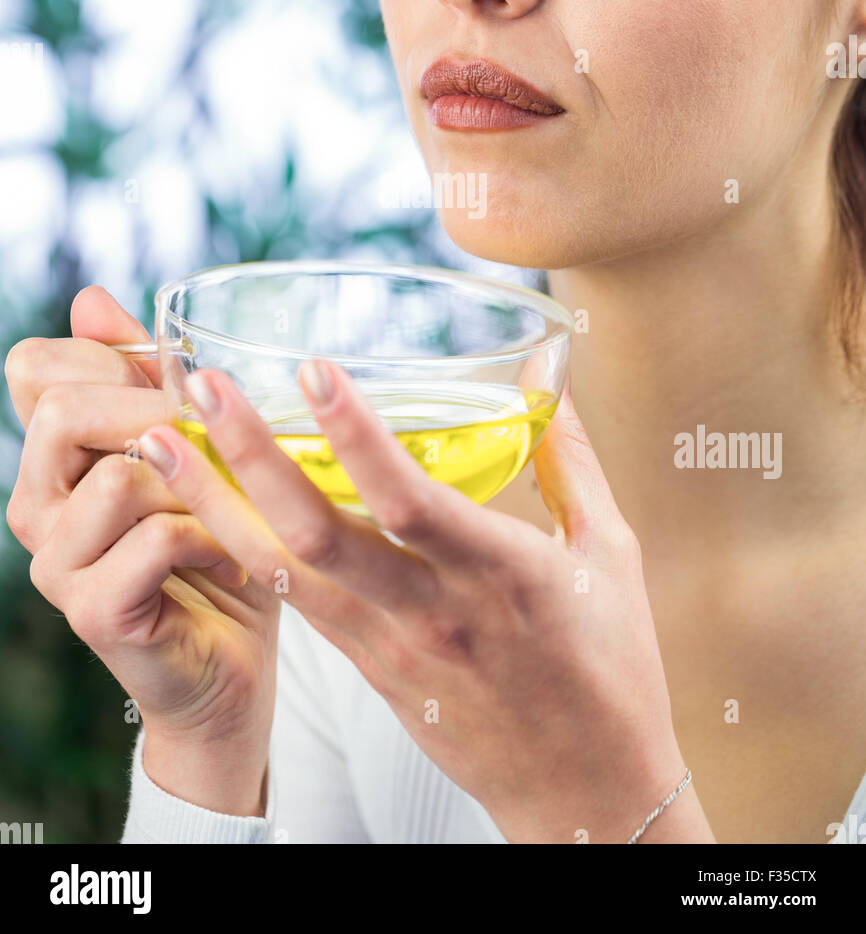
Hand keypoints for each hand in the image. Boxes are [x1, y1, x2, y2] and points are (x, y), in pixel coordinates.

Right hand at [4, 286, 280, 814]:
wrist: (232, 664)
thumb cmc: (218, 543)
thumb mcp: (189, 445)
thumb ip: (143, 376)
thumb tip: (92, 297)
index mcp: (50, 456)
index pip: (35, 366)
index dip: (108, 355)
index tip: (172, 380)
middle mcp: (34, 505)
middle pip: (62, 409)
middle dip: (151, 408)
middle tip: (210, 436)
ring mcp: (55, 563)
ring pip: (118, 474)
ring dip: (196, 482)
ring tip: (229, 509)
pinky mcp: (92, 611)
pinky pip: (155, 537)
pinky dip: (212, 536)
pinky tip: (235, 555)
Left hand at [138, 358, 715, 842]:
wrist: (584, 795)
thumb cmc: (610, 670)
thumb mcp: (611, 554)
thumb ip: (571, 460)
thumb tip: (548, 380)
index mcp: (500, 574)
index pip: (410, 499)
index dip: (355, 433)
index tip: (311, 368)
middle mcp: (431, 612)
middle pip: (316, 533)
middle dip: (247, 455)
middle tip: (199, 387)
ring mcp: (389, 648)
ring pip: (282, 573)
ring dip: (215, 504)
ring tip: (161, 443)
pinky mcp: (368, 670)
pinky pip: (295, 606)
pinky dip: (245, 551)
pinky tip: (207, 510)